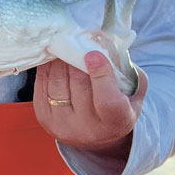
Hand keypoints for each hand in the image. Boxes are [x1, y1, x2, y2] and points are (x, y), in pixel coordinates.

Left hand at [33, 51, 147, 162]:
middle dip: (76, 59)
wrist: (96, 133)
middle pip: (78, 85)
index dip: (101, 76)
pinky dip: (47, 68)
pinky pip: (42, 84)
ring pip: (57, 83)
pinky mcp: (44, 117)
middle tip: (75, 41)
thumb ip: (125, 70)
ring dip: (59, 61)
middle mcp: (88, 129)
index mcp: (117, 122)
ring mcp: (63, 125)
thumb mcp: (133, 91)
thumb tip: (102, 44)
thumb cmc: (118, 105)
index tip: (93, 54)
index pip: (108, 101)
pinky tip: (53, 58)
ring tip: (63, 46)